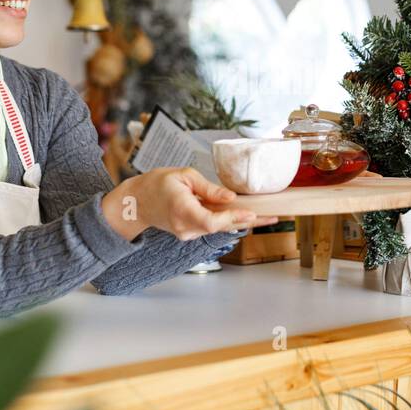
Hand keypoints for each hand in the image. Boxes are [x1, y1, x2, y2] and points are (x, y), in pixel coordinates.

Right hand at [101, 167, 278, 241]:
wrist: (136, 203)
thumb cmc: (157, 184)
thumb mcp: (184, 176)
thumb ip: (208, 188)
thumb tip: (230, 197)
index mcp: (182, 210)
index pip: (211, 221)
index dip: (232, 218)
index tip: (251, 213)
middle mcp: (186, 227)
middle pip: (221, 227)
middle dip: (248, 221)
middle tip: (274, 217)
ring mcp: (187, 233)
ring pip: (219, 228)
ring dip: (242, 221)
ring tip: (268, 216)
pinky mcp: (190, 232)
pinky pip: (212, 227)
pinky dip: (229, 221)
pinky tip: (247, 216)